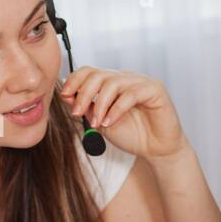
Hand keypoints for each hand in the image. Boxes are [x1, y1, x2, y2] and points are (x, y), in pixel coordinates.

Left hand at [59, 66, 187, 160]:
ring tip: (96, 123)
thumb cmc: (132, 135)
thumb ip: (86, 108)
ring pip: (112, 83)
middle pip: (98, 75)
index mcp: (112, 83)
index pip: (89, 71)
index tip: (65, 97)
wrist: (156, 150)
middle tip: (77, 113)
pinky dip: (116, 109)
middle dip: (83, 94)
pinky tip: (109, 122)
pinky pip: (130, 94)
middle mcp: (125, 78)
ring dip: (99, 104)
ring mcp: (140, 82)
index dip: (74, 81)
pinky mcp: (155, 90)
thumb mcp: (101, 122)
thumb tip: (66, 95)